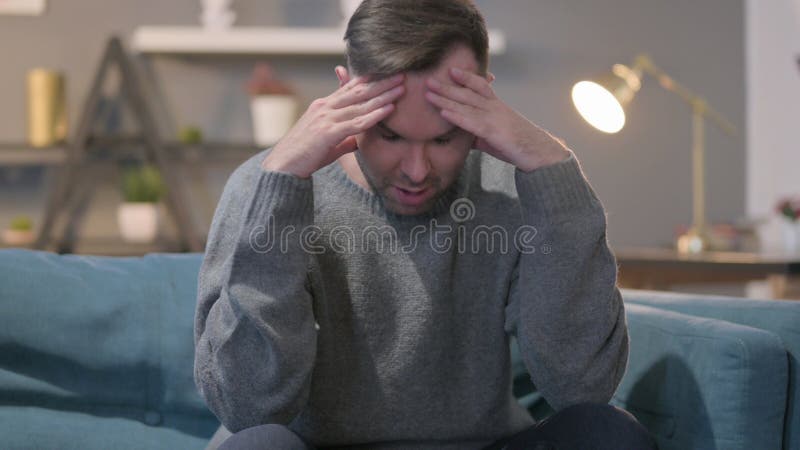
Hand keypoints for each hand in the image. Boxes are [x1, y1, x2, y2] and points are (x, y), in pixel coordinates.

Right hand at [262, 68, 404, 177]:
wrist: (282, 166)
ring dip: (383, 95)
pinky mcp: (328, 132)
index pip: (349, 88)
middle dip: (381, 82)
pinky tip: (389, 109)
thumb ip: (344, 138)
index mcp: (323, 106)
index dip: (369, 80)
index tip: (387, 74)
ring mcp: (325, 118)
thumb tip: (359, 140)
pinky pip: (356, 122)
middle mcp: (324, 107)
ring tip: (401, 88)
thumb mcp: (327, 143)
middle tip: (401, 74)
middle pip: (358, 91)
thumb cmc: (304, 156)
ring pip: (360, 104)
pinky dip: (374, 115)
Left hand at [425, 68, 569, 171]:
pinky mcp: (493, 131)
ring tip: (428, 93)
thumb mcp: (496, 136)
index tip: (451, 70)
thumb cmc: (519, 145)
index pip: (480, 86)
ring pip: (466, 105)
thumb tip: (465, 137)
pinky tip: (443, 113)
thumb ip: (479, 133)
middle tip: (428, 80)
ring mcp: (494, 118)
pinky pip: (471, 122)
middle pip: (467, 92)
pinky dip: (456, 117)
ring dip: (445, 99)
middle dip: (447, 86)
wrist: (540, 153)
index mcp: (497, 106)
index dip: (466, 77)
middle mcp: (495, 107)